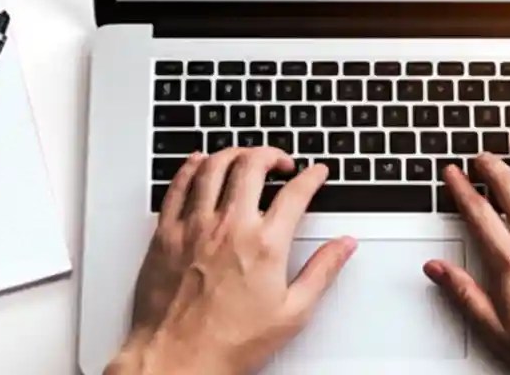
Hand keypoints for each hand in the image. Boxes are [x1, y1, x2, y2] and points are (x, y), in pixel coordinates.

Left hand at [107, 148, 356, 374]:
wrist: (177, 359)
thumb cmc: (230, 343)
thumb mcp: (292, 313)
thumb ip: (322, 272)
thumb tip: (343, 246)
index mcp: (264, 245)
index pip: (295, 193)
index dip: (311, 177)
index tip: (316, 173)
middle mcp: (229, 227)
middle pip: (251, 166)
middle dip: (271, 154)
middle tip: (279, 161)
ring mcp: (194, 227)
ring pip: (213, 168)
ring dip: (233, 154)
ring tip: (244, 157)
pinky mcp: (166, 234)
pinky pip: (177, 186)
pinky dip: (190, 167)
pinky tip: (198, 163)